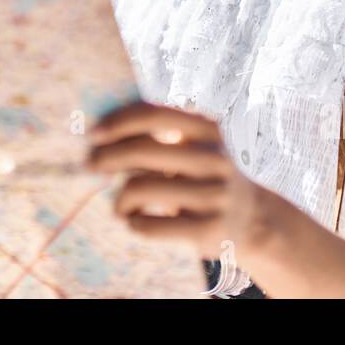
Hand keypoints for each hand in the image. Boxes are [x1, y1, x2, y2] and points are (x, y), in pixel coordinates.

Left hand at [84, 101, 298, 267]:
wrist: (255, 220)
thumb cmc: (206, 177)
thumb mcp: (198, 146)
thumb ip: (163, 134)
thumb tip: (103, 131)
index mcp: (208, 130)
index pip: (155, 115)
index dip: (119, 122)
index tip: (93, 133)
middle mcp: (214, 158)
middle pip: (143, 151)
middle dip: (107, 157)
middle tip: (90, 165)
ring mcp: (214, 194)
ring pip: (142, 188)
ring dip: (120, 199)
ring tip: (119, 206)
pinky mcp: (208, 228)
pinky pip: (153, 225)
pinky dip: (135, 223)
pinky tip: (134, 222)